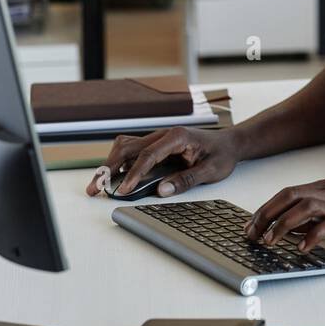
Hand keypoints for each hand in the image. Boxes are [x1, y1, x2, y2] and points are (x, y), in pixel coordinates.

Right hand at [84, 127, 240, 197]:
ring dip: (110, 164)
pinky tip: (112, 177)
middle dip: (109, 168)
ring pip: (126, 147)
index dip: (133, 174)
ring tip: (98, 185)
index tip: (123, 190)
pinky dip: (119, 163)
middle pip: (128, 148)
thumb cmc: (222, 155)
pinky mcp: (157, 145)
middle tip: (95, 188)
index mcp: (177, 136)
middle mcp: (164, 134)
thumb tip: (161, 191)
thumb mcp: (211, 171)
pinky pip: (132, 151)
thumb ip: (186, 180)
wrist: (230, 143)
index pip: (148, 155)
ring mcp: (158, 138)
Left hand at [244, 177, 324, 252]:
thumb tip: (291, 228)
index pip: (288, 192)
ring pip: (303, 208)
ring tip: (270, 242)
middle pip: (289, 196)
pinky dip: (310, 236)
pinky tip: (302, 248)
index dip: (267, 208)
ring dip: (281, 225)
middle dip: (266, 215)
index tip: (253, 224)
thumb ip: (318, 215)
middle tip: (252, 233)